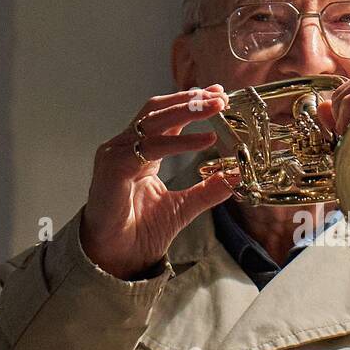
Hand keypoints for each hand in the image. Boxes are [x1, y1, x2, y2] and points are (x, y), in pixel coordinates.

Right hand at [80, 85, 233, 278]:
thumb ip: (207, 190)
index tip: (219, 93)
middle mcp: (127, 147)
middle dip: (191, 100)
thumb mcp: (184, 206)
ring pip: (154, 120)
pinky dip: (181, 142)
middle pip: (159, 109)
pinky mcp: (114, 167)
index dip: (191, 102)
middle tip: (221, 96)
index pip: (167, 117)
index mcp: (141, 151)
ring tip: (216, 107)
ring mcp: (117, 153)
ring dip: (187, 110)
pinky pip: (152, 147)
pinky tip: (205, 140)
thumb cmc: (141, 230)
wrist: (118, 256)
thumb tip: (235, 176)